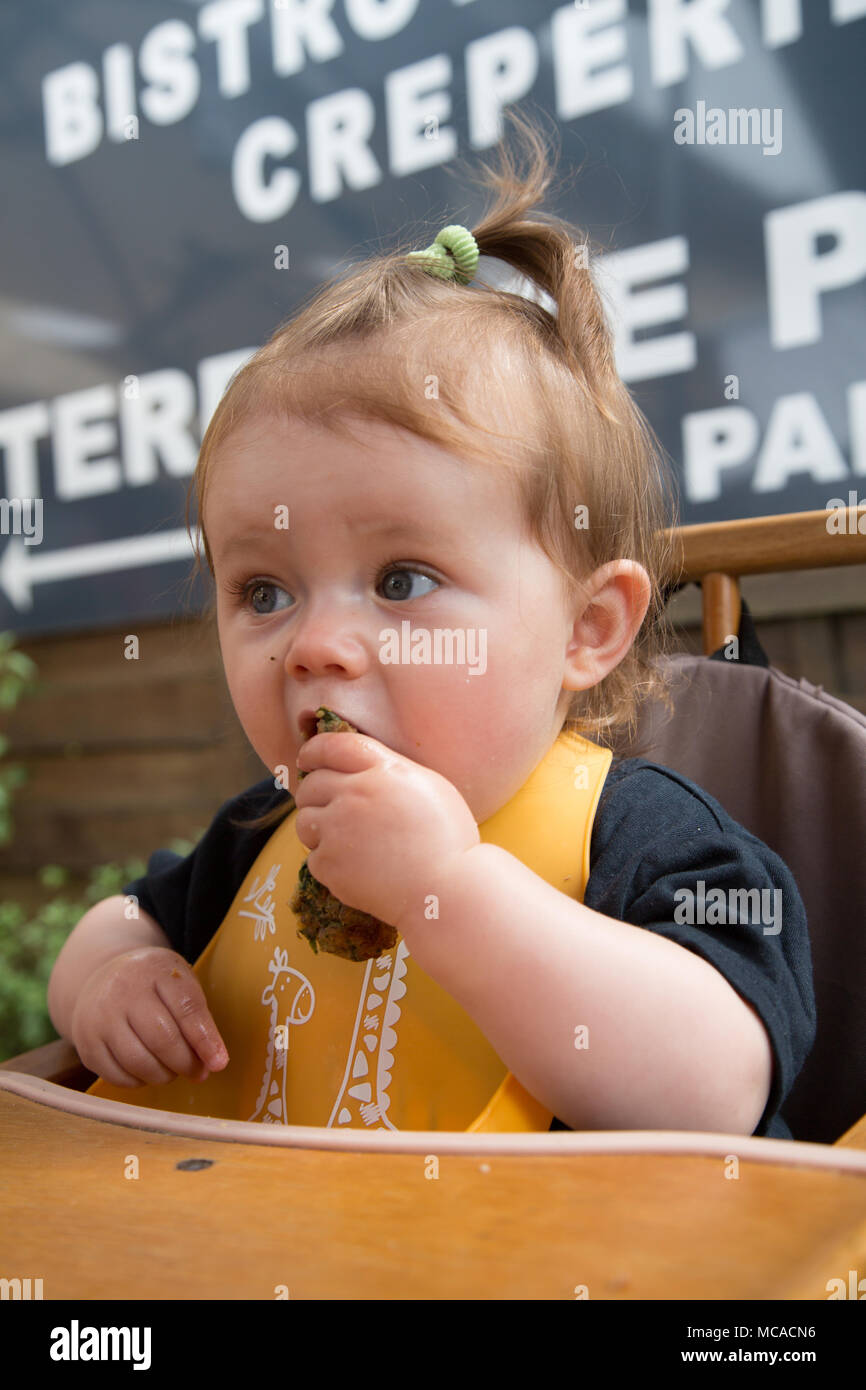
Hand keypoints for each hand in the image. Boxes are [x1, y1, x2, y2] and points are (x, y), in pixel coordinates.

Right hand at [71, 946, 228, 1087]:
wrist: (101, 976)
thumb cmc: (152, 985)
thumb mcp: (178, 984)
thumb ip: (197, 1018)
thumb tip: (214, 1063)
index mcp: (155, 970)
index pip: (186, 1008)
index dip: (206, 1040)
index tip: (219, 1063)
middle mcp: (123, 991)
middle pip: (162, 1039)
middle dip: (186, 1063)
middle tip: (198, 1072)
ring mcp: (100, 1018)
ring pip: (139, 1062)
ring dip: (164, 1075)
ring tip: (173, 1070)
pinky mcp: (86, 1044)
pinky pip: (118, 1076)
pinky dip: (140, 1081)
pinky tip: (148, 1070)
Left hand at [294, 731, 480, 929]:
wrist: (444, 891)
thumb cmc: (447, 840)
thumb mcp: (430, 787)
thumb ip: (391, 770)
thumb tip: (361, 767)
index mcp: (383, 771)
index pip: (333, 746)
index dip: (314, 750)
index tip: (308, 758)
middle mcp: (355, 794)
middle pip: (311, 784)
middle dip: (314, 794)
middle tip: (329, 809)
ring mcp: (338, 829)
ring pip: (304, 820)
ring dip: (317, 828)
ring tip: (345, 842)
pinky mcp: (329, 863)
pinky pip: (313, 856)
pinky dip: (329, 862)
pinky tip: (356, 868)